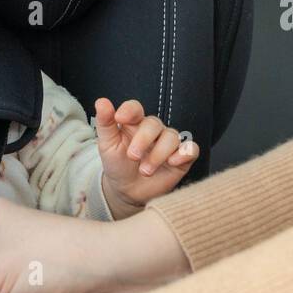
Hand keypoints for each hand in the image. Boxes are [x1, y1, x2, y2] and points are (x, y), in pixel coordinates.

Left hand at [94, 98, 198, 218]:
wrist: (127, 191)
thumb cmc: (117, 165)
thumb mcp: (107, 145)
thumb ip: (105, 123)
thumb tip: (101, 102)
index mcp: (134, 123)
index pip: (135, 108)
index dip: (129, 110)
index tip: (120, 118)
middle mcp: (154, 131)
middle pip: (154, 124)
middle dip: (143, 140)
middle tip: (132, 157)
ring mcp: (169, 143)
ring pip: (172, 136)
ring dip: (159, 154)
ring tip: (145, 171)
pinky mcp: (182, 158)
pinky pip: (191, 149)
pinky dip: (184, 153)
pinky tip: (172, 162)